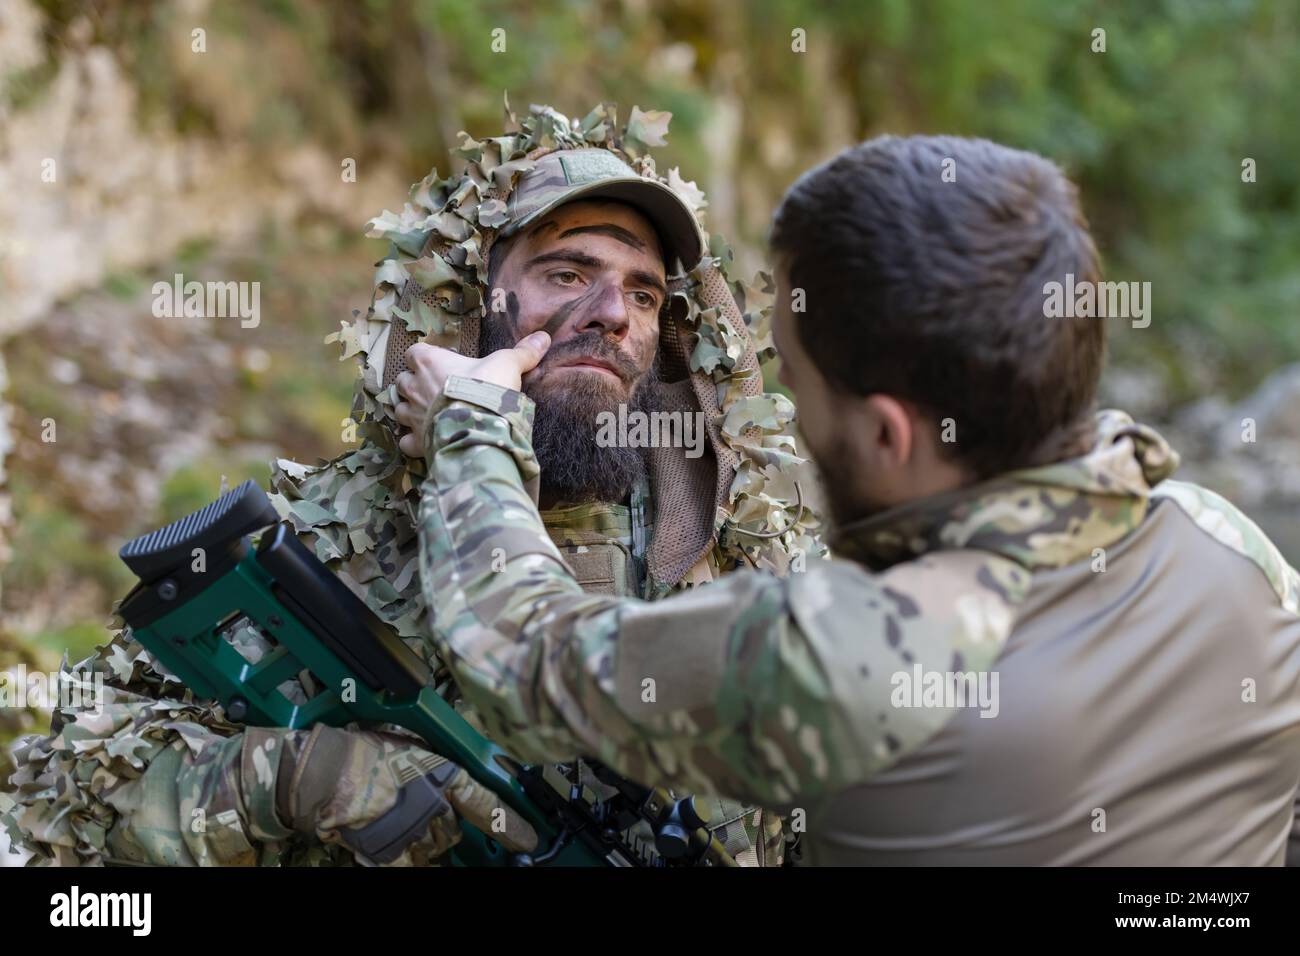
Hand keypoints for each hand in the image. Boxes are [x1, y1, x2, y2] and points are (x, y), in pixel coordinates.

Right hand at [282, 725, 537, 865]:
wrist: (325, 775)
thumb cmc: (361, 752)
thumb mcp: (410, 744)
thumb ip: (435, 760)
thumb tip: (450, 770)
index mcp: (443, 774)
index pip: (486, 804)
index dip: (510, 825)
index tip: (527, 839)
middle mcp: (434, 807)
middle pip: (454, 829)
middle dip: (441, 822)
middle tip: (414, 808)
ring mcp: (414, 834)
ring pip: (434, 848)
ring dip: (422, 839)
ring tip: (394, 817)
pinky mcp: (392, 855)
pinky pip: (412, 865)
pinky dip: (405, 857)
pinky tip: (392, 841)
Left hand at [393, 332, 549, 457]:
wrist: (479, 428)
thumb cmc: (486, 389)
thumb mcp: (507, 365)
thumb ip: (521, 353)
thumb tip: (543, 337)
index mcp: (430, 362)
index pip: (415, 352)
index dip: (425, 357)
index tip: (439, 362)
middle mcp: (415, 386)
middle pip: (402, 380)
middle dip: (413, 384)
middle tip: (433, 390)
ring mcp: (412, 415)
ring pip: (399, 409)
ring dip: (410, 411)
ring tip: (428, 415)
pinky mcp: (416, 441)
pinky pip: (406, 440)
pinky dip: (412, 440)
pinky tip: (426, 440)